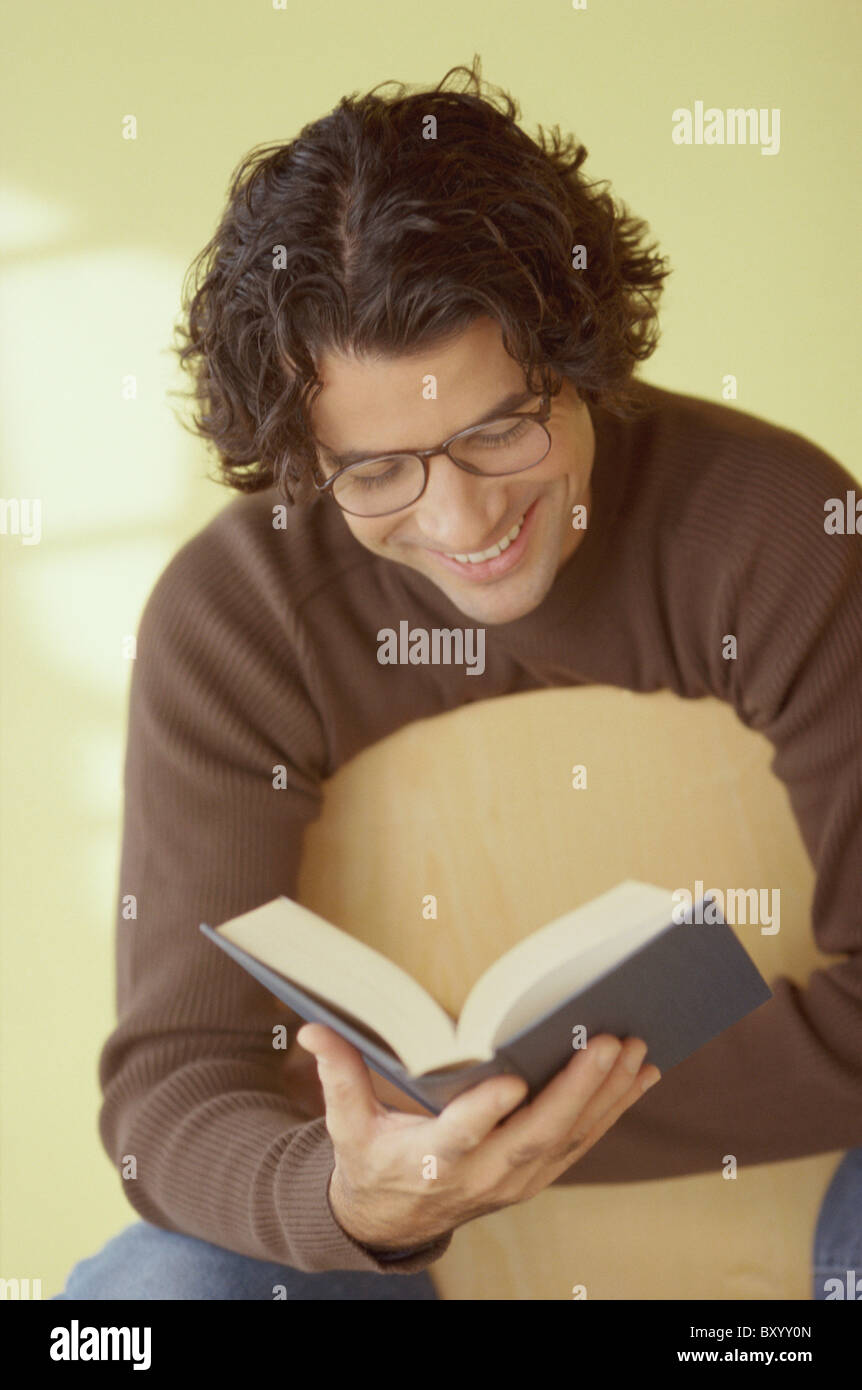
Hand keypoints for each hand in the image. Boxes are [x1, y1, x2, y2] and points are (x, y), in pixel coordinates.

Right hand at [296, 1023, 659, 1251]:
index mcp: (434, 1156)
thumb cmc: (371, 1159)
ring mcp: (518, 1178)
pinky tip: (642, 1076)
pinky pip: (583, 1143)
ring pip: (572, 1138)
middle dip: (579, 1087)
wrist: (394, 1219)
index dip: (487, 1111)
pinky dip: (615, 1110)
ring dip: (608, 1095)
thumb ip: (337, 1075)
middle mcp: (484, 1172)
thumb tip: (310, 1028)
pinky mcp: (538, 1174)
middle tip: (609, 1040)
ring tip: (638, 1050)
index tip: (512, 1079)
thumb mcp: (346, 1123)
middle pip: (538, 1133)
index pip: (463, 1135)